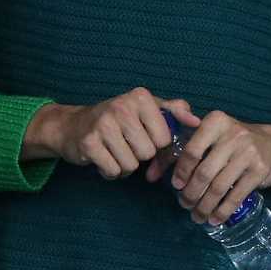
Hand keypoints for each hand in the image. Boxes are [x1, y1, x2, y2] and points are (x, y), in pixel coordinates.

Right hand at [31, 88, 177, 179]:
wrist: (73, 126)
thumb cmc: (118, 119)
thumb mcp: (146, 108)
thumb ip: (174, 112)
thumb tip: (197, 121)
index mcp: (140, 97)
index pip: (164, 137)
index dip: (157, 144)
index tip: (145, 137)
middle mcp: (121, 107)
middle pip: (148, 152)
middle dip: (140, 156)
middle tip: (127, 145)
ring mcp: (103, 125)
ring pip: (131, 165)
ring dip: (125, 166)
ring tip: (115, 152)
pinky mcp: (88, 143)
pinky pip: (113, 171)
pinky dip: (111, 172)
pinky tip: (104, 158)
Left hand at [159, 100, 270, 226]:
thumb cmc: (231, 142)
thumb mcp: (208, 138)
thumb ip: (177, 152)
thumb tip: (149, 175)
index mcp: (216, 122)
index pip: (192, 150)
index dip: (181, 172)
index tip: (176, 186)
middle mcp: (234, 134)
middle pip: (204, 172)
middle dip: (191, 194)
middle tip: (185, 205)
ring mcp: (249, 152)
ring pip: (219, 187)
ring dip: (205, 206)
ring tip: (197, 216)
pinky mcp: (260, 170)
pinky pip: (237, 195)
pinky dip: (223, 210)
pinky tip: (215, 218)